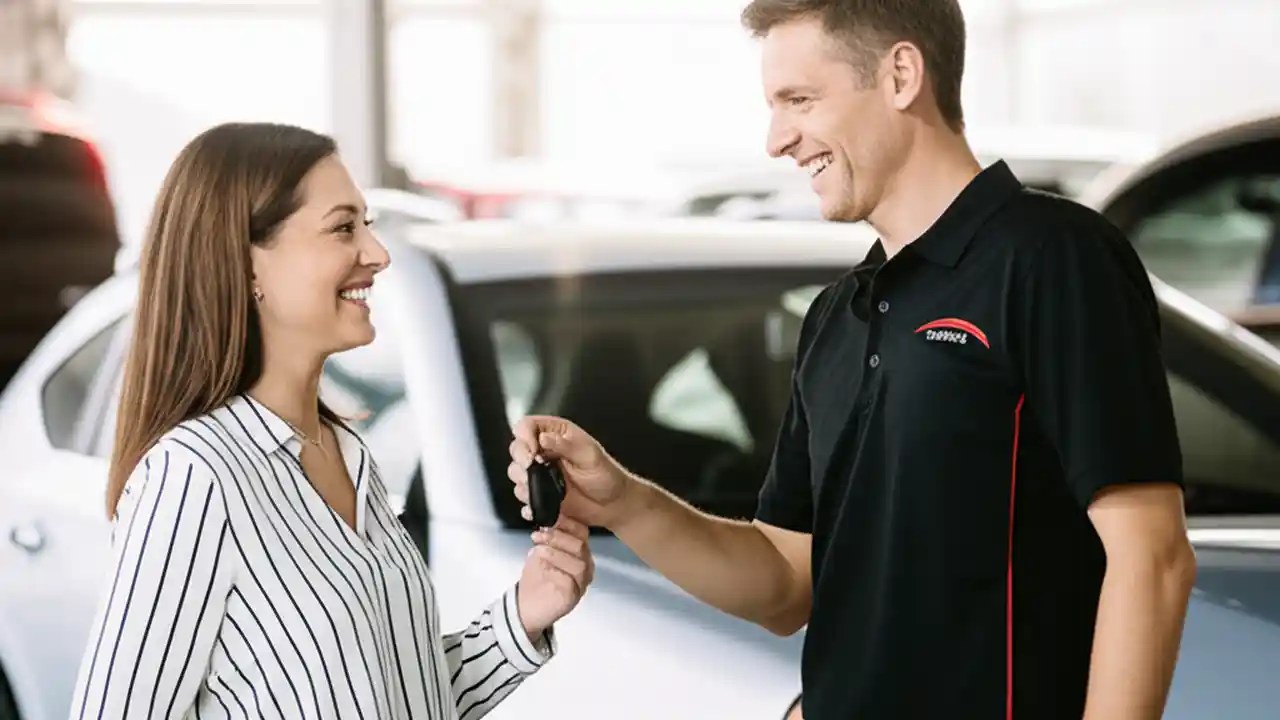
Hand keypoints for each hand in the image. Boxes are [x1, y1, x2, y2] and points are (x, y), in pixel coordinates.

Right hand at [508, 415, 634, 528]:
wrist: (612, 504)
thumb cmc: (606, 475)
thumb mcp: (590, 456)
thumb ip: (567, 445)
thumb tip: (544, 437)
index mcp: (556, 434)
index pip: (527, 426)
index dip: (524, 435)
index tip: (532, 450)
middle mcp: (544, 451)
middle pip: (516, 448)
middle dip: (521, 459)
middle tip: (532, 469)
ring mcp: (540, 473)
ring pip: (515, 472)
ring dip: (523, 481)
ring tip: (542, 487)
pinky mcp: (539, 493)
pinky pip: (522, 495)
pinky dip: (527, 501)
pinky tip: (540, 504)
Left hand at [516, 515, 594, 642]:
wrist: (527, 605)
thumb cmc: (536, 576)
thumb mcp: (540, 550)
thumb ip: (545, 535)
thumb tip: (539, 514)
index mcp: (579, 551)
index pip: (582, 532)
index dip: (567, 523)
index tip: (550, 519)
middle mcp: (585, 566)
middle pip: (581, 546)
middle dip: (558, 538)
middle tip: (539, 536)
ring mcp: (581, 582)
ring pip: (579, 564)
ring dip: (556, 553)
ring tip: (539, 550)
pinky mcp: (573, 597)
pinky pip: (569, 582)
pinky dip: (555, 571)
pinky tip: (543, 568)